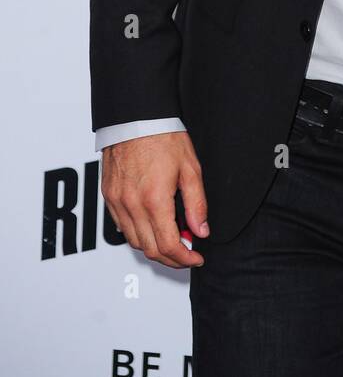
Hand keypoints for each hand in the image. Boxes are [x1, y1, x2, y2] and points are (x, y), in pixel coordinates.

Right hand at [101, 131, 208, 268]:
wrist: (136, 117)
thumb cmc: (162, 136)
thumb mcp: (190, 168)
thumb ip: (196, 204)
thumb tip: (201, 230)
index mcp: (154, 199)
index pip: (168, 245)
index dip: (185, 258)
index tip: (196, 257)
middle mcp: (131, 204)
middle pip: (150, 249)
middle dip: (171, 258)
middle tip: (187, 253)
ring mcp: (116, 201)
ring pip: (134, 241)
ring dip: (153, 247)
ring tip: (172, 238)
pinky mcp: (108, 196)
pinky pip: (121, 226)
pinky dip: (137, 233)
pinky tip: (151, 225)